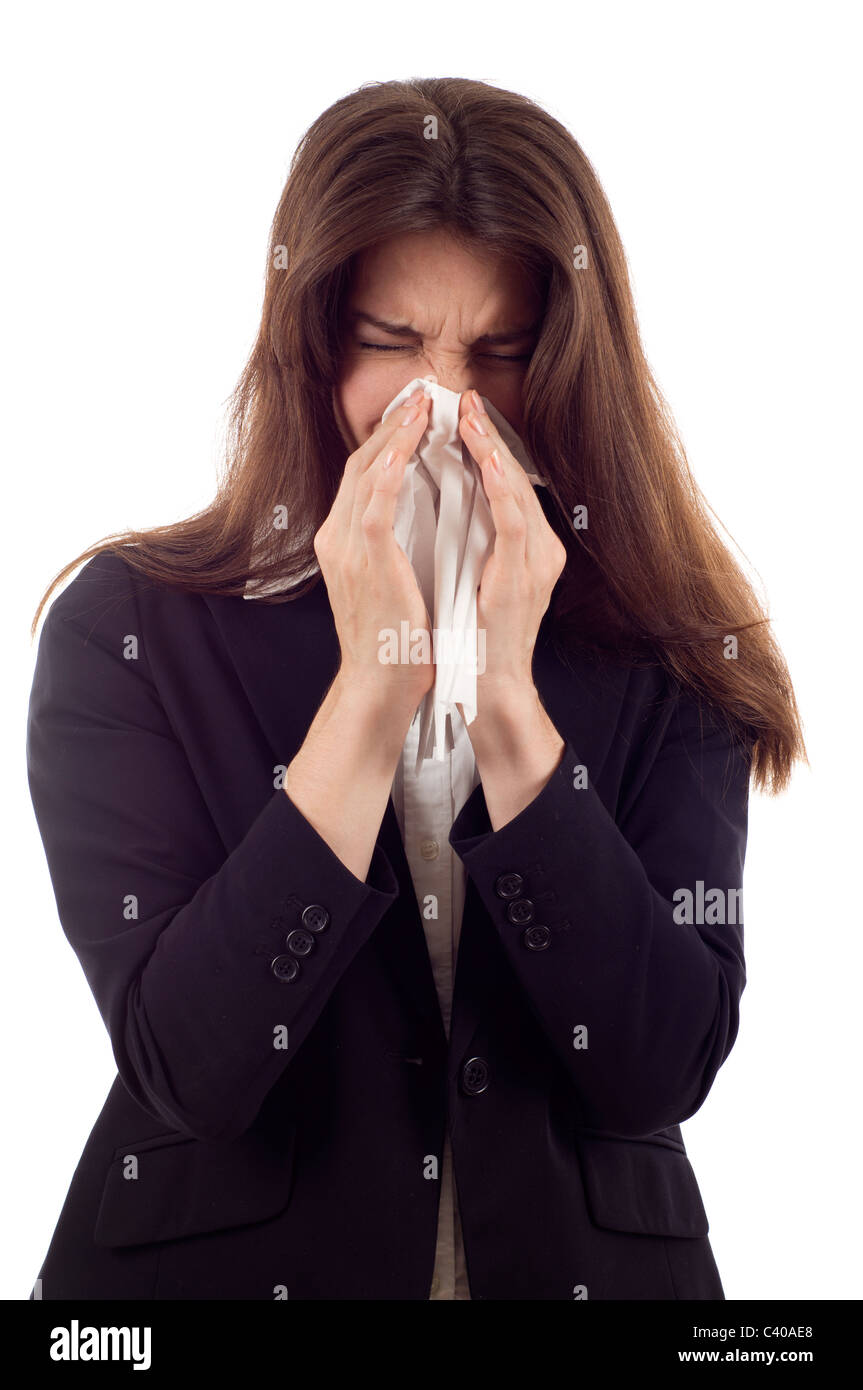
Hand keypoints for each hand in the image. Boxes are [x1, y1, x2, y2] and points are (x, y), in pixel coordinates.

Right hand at [314, 385, 434, 708]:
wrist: (380, 685)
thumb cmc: (393, 642)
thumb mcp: (388, 585)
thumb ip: (391, 549)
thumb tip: (417, 521)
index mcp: (342, 543)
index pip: (361, 476)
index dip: (387, 440)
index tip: (414, 414)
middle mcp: (336, 539)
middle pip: (359, 463)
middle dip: (391, 425)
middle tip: (421, 395)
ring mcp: (347, 549)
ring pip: (366, 473)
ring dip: (396, 435)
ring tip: (423, 406)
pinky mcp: (367, 561)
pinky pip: (375, 503)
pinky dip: (390, 470)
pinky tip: (409, 445)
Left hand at [457, 390, 566, 696]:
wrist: (487, 690)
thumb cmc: (472, 642)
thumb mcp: (473, 582)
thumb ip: (471, 546)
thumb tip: (447, 510)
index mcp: (526, 549)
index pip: (506, 485)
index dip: (485, 446)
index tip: (462, 414)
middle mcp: (540, 551)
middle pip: (515, 480)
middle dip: (489, 436)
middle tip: (465, 399)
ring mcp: (536, 564)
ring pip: (517, 493)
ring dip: (493, 450)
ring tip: (471, 416)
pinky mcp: (523, 578)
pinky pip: (514, 523)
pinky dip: (502, 489)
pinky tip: (488, 462)